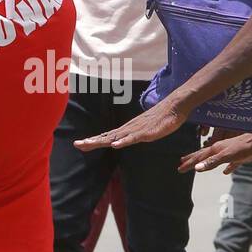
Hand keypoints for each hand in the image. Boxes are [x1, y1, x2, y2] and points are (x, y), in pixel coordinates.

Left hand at [75, 97, 190, 151]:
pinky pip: (133, 138)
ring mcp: (137, 130)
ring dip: (102, 141)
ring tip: (89, 144)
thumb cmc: (160, 118)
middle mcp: (128, 129)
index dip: (94, 140)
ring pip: (116, 137)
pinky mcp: (147, 132)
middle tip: (77, 144)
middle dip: (92, 141)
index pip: (107, 136)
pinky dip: (123, 141)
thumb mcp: (145, 130)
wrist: (174, 106)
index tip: (80, 144)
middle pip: (107, 136)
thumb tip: (128, 139)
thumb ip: (135, 135)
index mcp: (127, 130)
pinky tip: (114, 145)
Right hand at [177, 128, 251, 174]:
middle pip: (204, 156)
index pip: (199, 157)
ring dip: (205, 163)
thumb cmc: (248, 145)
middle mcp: (222, 150)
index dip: (189, 163)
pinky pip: (231, 164)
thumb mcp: (229, 155)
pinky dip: (227, 168)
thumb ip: (213, 161)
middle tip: (181, 165)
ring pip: (214, 159)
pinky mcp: (242, 157)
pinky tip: (226, 172)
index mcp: (217, 149)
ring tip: (197, 167)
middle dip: (192, 161)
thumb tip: (197, 168)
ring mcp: (231, 153)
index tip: (179, 168)